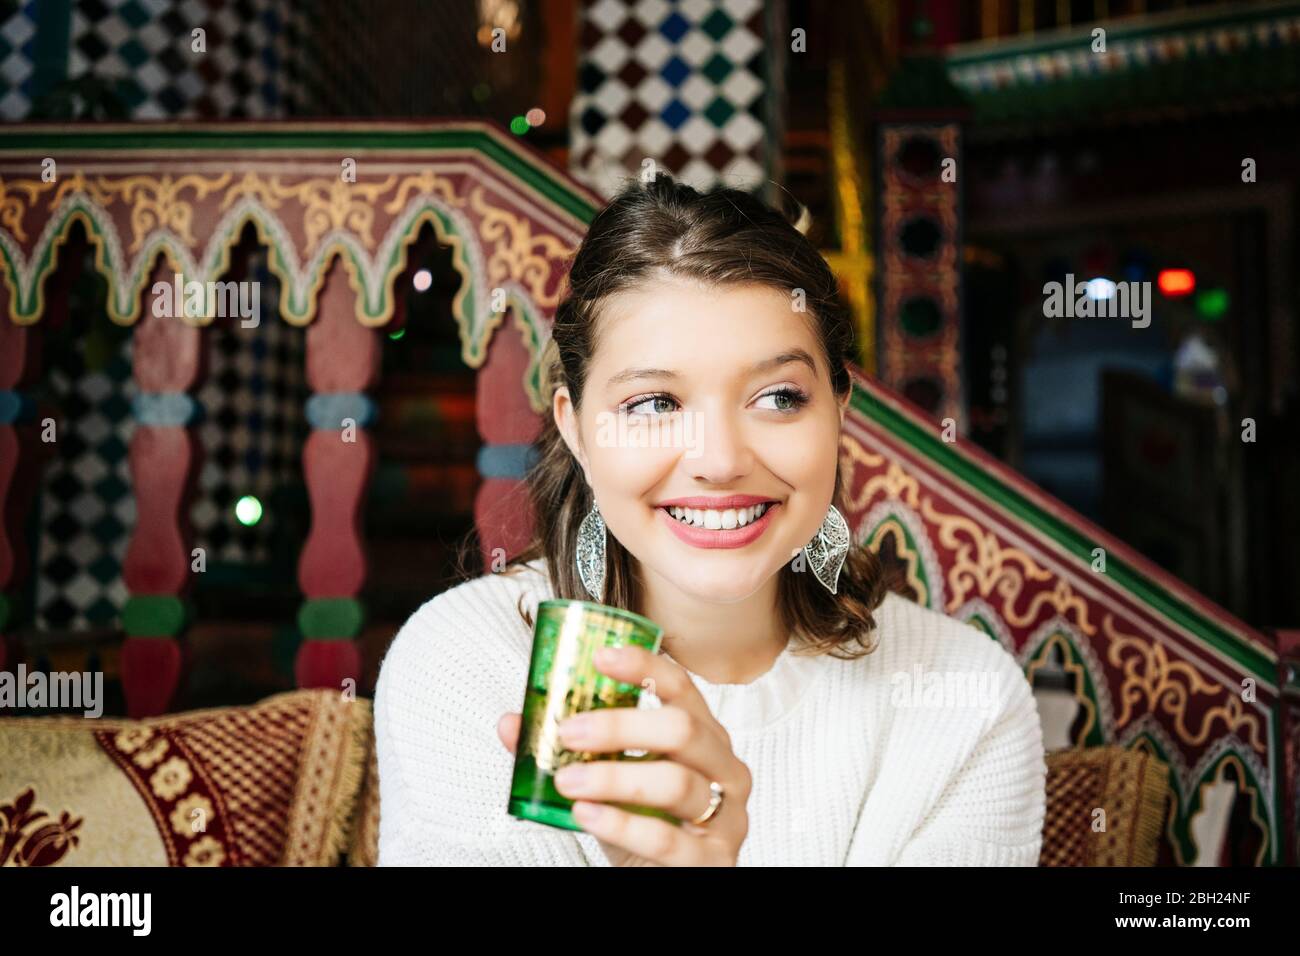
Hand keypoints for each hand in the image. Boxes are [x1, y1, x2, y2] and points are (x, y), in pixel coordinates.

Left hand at [497, 643, 750, 865]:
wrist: (664, 879)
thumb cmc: (646, 824)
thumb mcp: (610, 782)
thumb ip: (570, 752)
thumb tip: (512, 723)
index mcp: (704, 736)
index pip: (681, 686)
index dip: (644, 666)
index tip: (600, 657)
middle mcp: (724, 768)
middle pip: (681, 729)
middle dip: (620, 725)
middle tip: (568, 732)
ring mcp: (726, 815)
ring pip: (675, 782)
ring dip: (613, 777)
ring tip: (566, 780)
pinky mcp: (714, 860)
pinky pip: (667, 838)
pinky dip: (620, 824)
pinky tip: (586, 815)